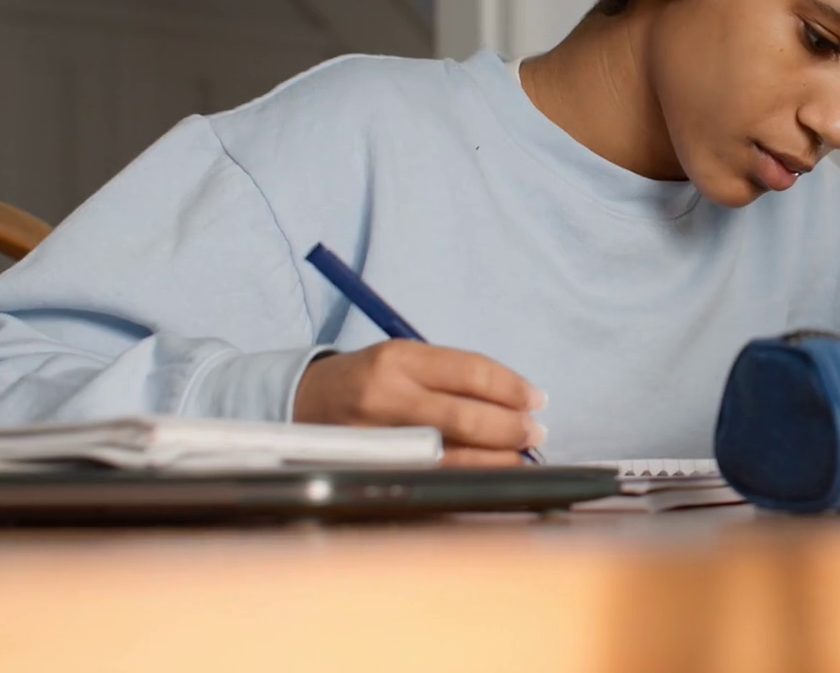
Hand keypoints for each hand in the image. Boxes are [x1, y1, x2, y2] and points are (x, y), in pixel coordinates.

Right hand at [294, 340, 546, 465]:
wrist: (301, 403)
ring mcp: (377, 440)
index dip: (513, 388)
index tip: (537, 398)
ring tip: (520, 456)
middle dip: (512, 428)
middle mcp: (385, 398)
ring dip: (498, 459)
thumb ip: (454, 376)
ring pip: (453, 456)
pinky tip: (489, 475)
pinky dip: (468, 478)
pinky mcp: (372, 472)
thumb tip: (516, 400)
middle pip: (467, 418)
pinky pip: (431, 479)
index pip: (472, 372)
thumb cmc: (368, 379)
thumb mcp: (403, 359)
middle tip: (534, 431)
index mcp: (398, 359)